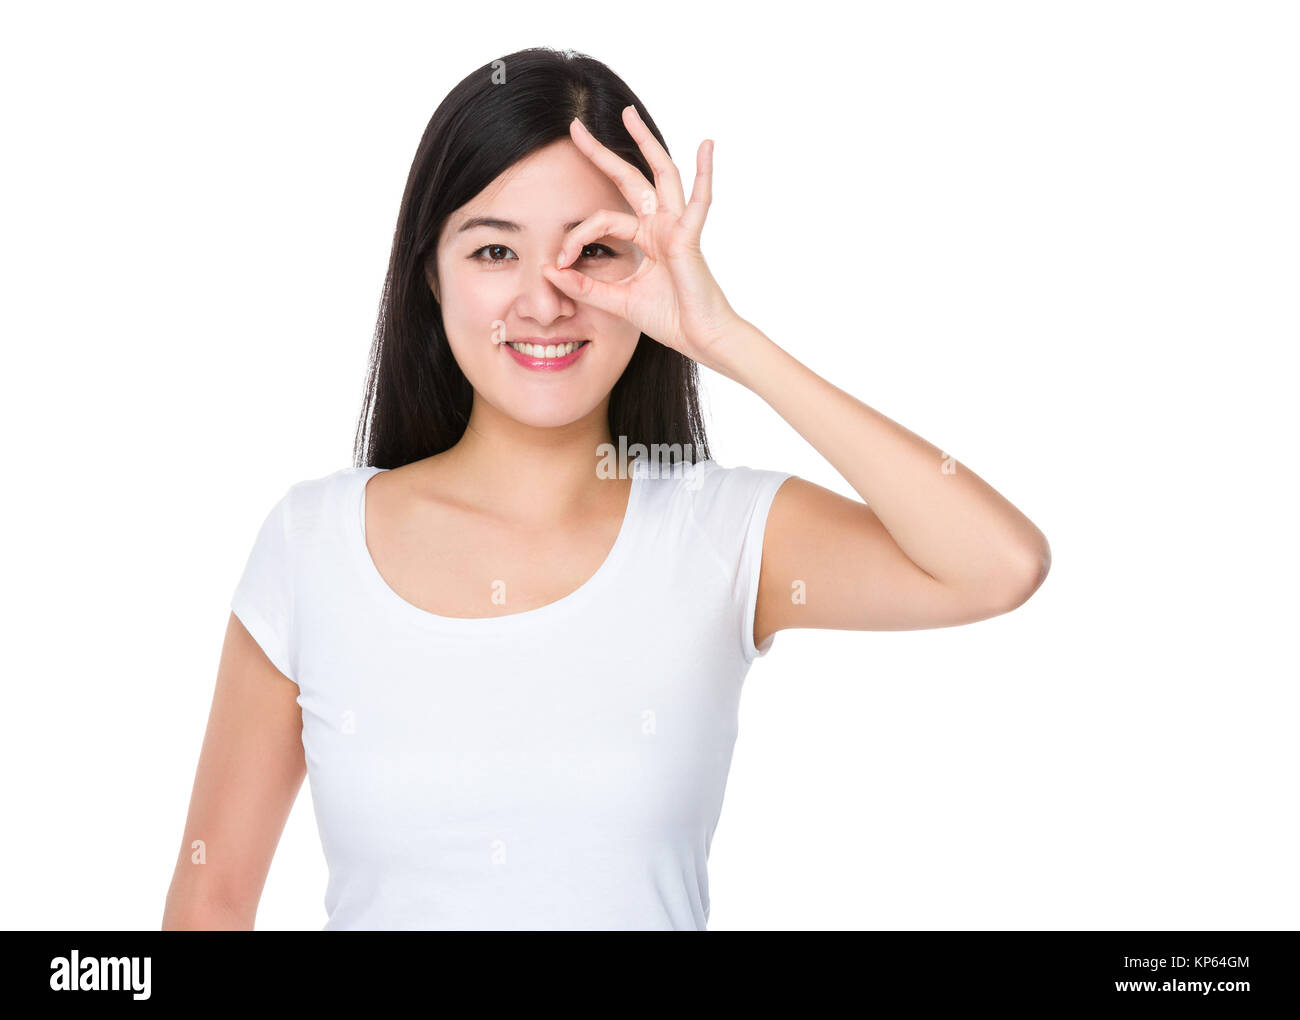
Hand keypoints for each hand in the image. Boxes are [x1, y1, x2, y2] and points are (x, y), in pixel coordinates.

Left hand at [541, 106, 741, 369]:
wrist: (700, 338)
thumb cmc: (669, 319)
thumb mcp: (616, 301)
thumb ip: (584, 285)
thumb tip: (549, 271)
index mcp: (645, 238)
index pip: (601, 220)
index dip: (574, 237)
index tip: (557, 263)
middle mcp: (660, 225)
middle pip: (628, 178)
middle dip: (602, 153)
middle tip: (576, 127)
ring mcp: (676, 226)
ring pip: (660, 174)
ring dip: (645, 142)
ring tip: (628, 115)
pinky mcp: (690, 236)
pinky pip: (699, 200)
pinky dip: (704, 173)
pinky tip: (706, 145)